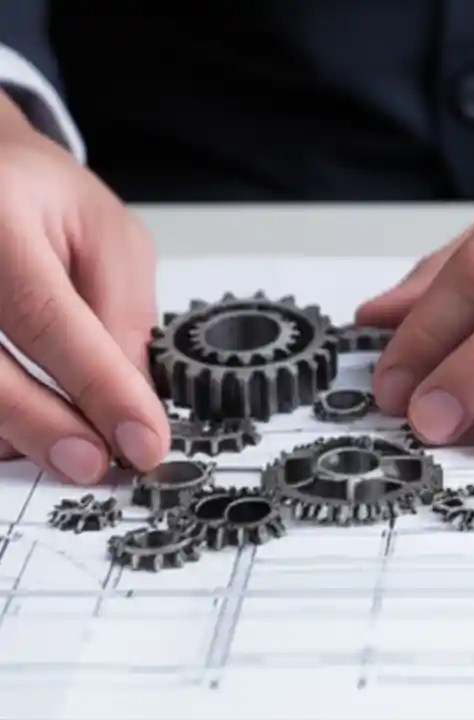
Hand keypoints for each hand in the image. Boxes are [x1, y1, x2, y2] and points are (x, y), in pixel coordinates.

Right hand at [0, 96, 168, 481]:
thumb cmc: (39, 196)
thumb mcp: (107, 234)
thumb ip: (122, 313)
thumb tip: (136, 403)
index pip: (46, 317)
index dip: (97, 387)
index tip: (143, 440)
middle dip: (48, 426)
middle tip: (99, 463)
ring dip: (16, 431)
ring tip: (69, 449)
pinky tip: (24, 430)